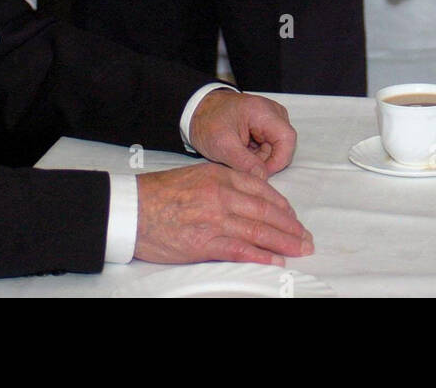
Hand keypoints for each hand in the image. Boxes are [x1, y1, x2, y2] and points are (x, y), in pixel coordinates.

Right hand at [134, 163, 312, 264]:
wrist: (129, 209)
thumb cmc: (157, 194)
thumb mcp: (195, 177)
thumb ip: (222, 186)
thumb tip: (248, 201)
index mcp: (221, 176)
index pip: (263, 190)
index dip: (283, 206)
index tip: (293, 217)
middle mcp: (222, 195)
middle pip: (266, 211)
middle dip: (291, 226)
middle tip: (306, 237)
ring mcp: (215, 219)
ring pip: (259, 231)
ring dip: (284, 242)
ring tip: (300, 249)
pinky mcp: (204, 242)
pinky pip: (240, 250)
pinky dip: (261, 256)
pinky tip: (275, 260)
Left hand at [189, 90, 295, 178]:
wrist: (198, 110)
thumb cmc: (208, 122)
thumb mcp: (222, 146)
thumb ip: (245, 163)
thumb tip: (263, 178)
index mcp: (263, 111)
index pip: (287, 138)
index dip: (278, 160)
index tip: (261, 173)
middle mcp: (272, 111)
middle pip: (283, 144)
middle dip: (265, 160)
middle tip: (242, 164)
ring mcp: (271, 117)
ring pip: (277, 147)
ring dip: (260, 158)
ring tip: (238, 156)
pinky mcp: (267, 124)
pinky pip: (270, 145)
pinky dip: (257, 153)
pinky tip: (241, 151)